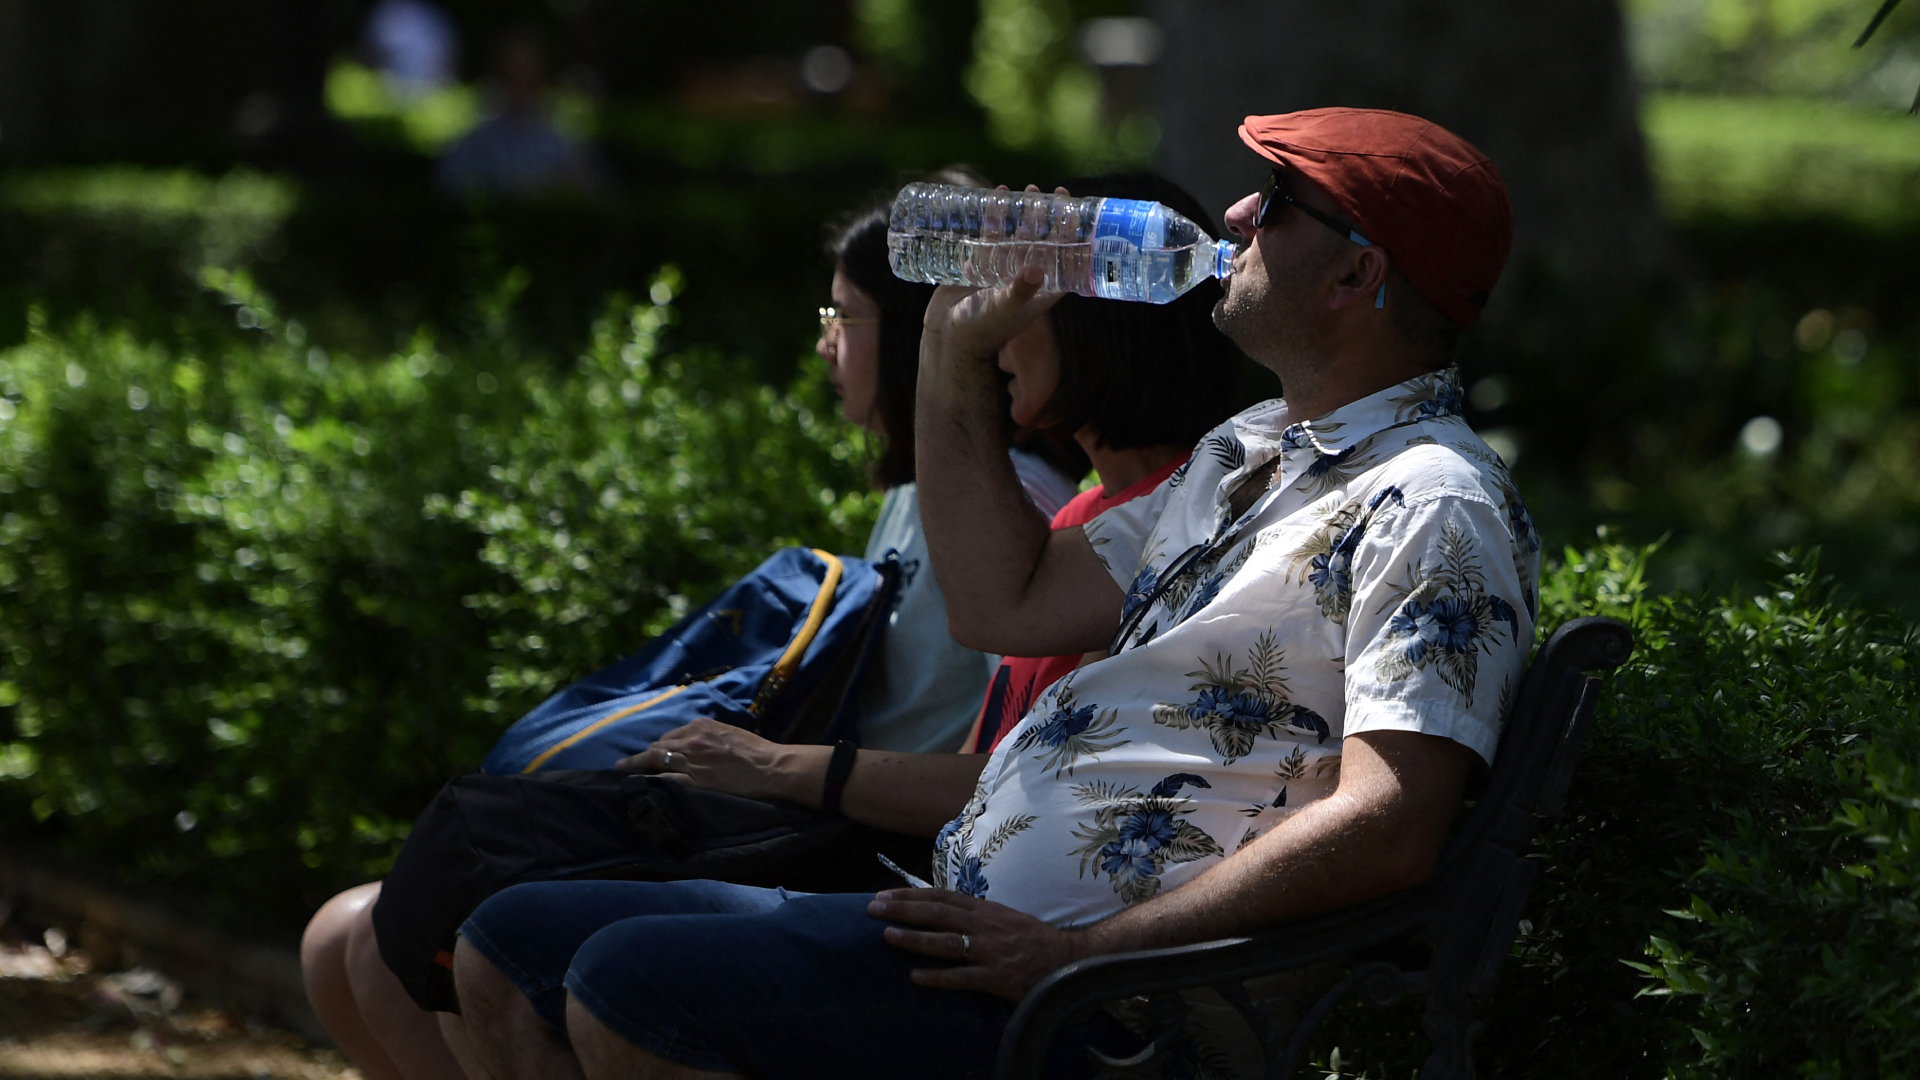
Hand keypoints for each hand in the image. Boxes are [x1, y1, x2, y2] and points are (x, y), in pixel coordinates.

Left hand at [615, 718, 819, 802]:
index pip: (669, 735)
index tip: (651, 752)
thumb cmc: (755, 751)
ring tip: (622, 771)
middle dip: (643, 755)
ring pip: (655, 760)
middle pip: (657, 746)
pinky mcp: (696, 781)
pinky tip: (639, 785)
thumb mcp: (728, 733)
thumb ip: (708, 735)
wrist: (771, 767)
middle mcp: (692, 740)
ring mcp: (692, 761)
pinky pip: (665, 779)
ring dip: (636, 766)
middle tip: (627, 764)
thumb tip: (694, 741)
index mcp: (701, 726)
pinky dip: (650, 781)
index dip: (658, 745)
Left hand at [867, 888, 1088, 1001]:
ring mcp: (991, 951)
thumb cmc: (1031, 940)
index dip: (911, 894)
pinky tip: (916, 976)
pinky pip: (963, 976)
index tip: (885, 894)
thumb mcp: (1003, 917)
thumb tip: (940, 911)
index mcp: (985, 909)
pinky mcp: (997, 976)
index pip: (941, 896)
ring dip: (915, 938)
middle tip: (873, 908)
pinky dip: (938, 976)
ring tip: (888, 936)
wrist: (1068, 960)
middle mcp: (985, 925)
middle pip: (938, 913)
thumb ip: (974, 914)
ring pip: (946, 941)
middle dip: (903, 909)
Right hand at [920, 184, 1072, 368]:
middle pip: (1041, 239)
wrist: (949, 338)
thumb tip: (1036, 269)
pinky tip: (996, 196)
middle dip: (1044, 214)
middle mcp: (1025, 276)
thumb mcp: (1004, 309)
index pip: (1064, 256)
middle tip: (1044, 190)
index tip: (1072, 207)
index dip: (1070, 232)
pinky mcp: (980, 264)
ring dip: (1022, 212)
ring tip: (1025, 190)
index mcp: (1041, 288)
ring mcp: (1002, 269)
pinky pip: (990, 235)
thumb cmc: (982, 330)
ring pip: (1017, 234)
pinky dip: (995, 216)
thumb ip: (1020, 290)